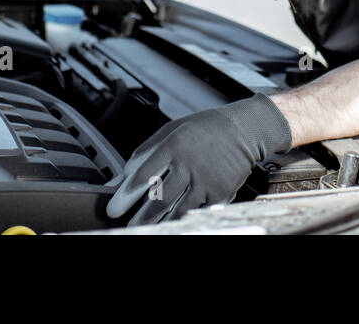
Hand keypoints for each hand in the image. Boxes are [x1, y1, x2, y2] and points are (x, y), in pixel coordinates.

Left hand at [106, 93, 293, 225]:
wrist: (245, 129)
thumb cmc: (205, 129)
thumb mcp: (172, 130)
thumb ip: (146, 150)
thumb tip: (124, 173)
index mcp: (174, 145)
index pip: (143, 175)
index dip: (125, 196)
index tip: (113, 209)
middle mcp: (189, 163)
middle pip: (159, 199)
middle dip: (141, 218)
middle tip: (128, 228)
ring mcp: (206, 180)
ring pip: (178, 210)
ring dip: (160, 223)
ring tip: (148, 229)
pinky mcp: (221, 192)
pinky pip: (198, 211)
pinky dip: (184, 219)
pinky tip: (174, 222)